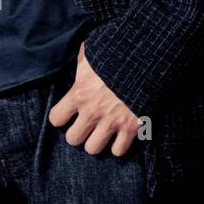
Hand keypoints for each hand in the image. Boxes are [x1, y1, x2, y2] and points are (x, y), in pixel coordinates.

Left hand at [48, 41, 141, 156]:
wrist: (147, 60)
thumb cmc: (117, 54)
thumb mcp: (94, 52)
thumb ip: (82, 60)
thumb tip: (79, 57)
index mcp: (79, 93)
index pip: (55, 118)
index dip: (61, 116)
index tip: (68, 113)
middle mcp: (92, 112)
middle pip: (73, 139)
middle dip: (79, 133)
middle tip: (87, 124)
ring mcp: (112, 122)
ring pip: (93, 149)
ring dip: (97, 141)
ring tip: (102, 131)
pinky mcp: (131, 128)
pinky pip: (118, 151)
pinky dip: (119, 145)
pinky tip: (120, 135)